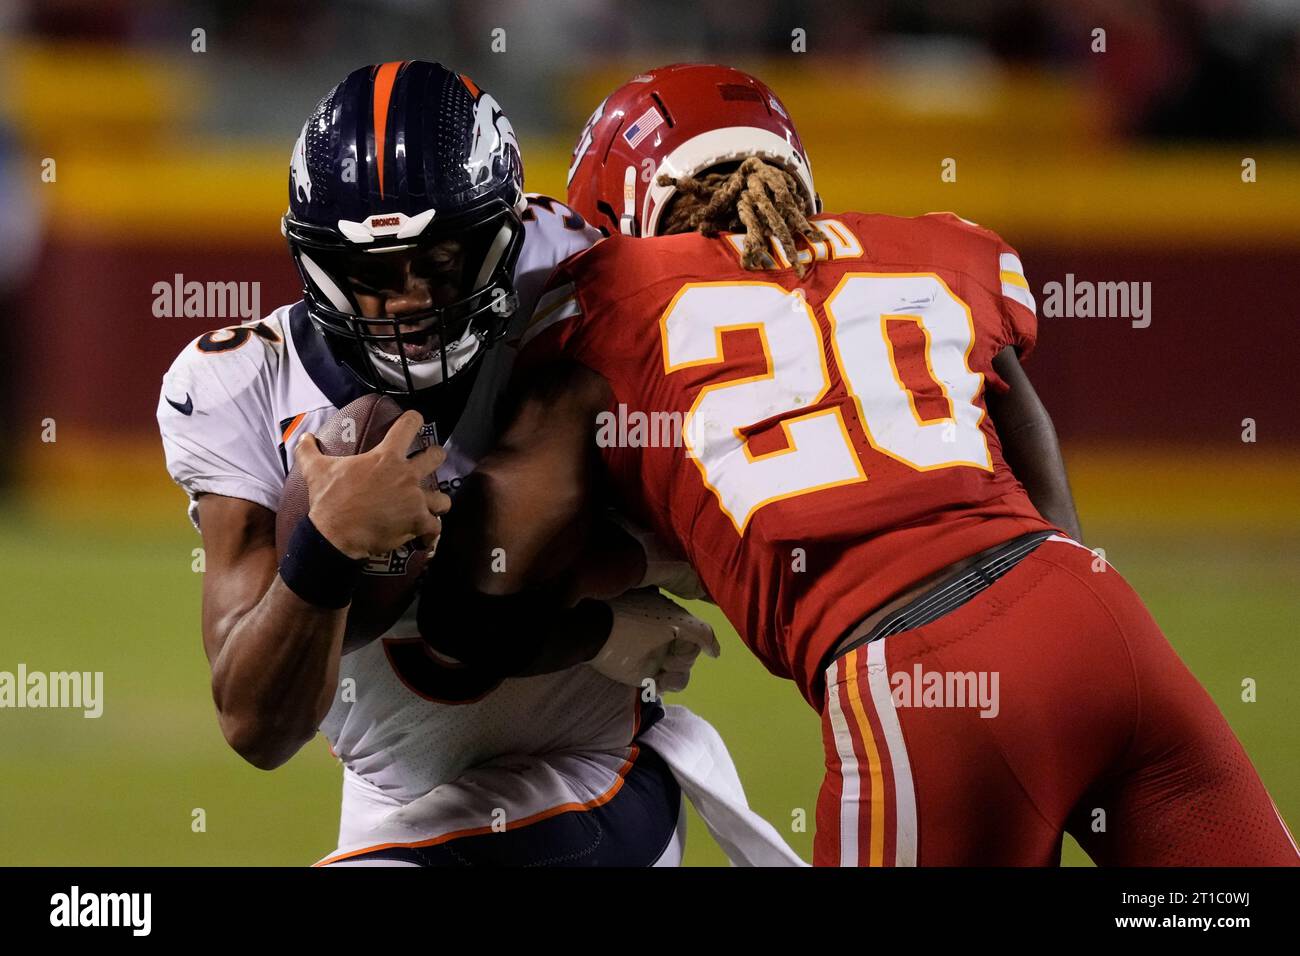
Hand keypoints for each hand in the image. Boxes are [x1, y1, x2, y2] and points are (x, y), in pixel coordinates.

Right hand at [296, 410, 450, 558]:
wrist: (335, 534)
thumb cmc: (328, 500)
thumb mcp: (315, 470)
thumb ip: (309, 450)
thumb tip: (304, 436)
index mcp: (386, 457)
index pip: (409, 425)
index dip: (414, 420)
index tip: (416, 421)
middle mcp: (406, 475)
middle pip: (436, 457)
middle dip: (435, 459)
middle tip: (430, 464)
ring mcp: (415, 499)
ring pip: (443, 498)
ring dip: (437, 503)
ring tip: (431, 508)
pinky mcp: (418, 522)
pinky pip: (435, 528)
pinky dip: (430, 533)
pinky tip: (423, 537)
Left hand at [588, 589, 719, 693]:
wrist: (592, 633)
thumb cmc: (632, 621)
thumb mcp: (674, 620)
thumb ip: (701, 632)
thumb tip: (716, 653)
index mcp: (671, 620)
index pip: (700, 635)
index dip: (702, 643)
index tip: (704, 650)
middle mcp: (665, 639)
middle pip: (690, 656)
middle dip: (683, 658)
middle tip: (668, 656)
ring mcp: (654, 657)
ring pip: (680, 674)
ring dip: (675, 676)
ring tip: (661, 674)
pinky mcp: (642, 674)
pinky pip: (664, 686)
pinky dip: (663, 685)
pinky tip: (654, 682)